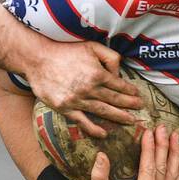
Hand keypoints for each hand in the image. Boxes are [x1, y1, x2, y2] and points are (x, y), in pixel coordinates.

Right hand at [23, 41, 143, 137]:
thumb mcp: (92, 46)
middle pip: (115, 99)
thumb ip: (110, 57)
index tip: (138, 95)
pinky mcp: (65, 108)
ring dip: (118, 117)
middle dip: (129, 105)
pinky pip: (83, 121)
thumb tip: (119, 74)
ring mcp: (77, 100)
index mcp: (98, 73)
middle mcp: (90, 88)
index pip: (119, 85)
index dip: (130, 91)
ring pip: (103, 111)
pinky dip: (94, 129)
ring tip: (130, 121)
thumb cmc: (65, 50)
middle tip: (140, 109)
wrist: (38, 59)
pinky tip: (104, 133)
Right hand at [64, 125, 178, 179]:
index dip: (150, 149)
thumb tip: (102, 155)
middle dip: (164, 146)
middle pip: (163, 169)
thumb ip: (99, 176)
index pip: (149, 169)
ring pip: (172, 176)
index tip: (149, 132)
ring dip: (175, 155)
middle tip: (163, 128)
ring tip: (177, 137)